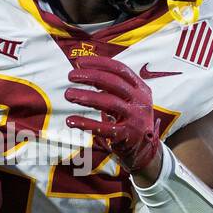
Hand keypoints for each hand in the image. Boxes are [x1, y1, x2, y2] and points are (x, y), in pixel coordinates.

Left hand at [64, 56, 159, 174]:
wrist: (145, 150)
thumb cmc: (130, 119)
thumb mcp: (128, 100)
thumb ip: (111, 87)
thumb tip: (84, 71)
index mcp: (141, 89)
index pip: (120, 69)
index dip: (99, 63)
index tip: (80, 62)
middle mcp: (140, 102)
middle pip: (113, 82)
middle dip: (90, 76)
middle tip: (70, 75)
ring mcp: (135, 119)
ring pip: (108, 102)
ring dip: (85, 96)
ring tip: (68, 94)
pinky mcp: (126, 136)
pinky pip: (103, 127)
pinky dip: (85, 123)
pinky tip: (70, 120)